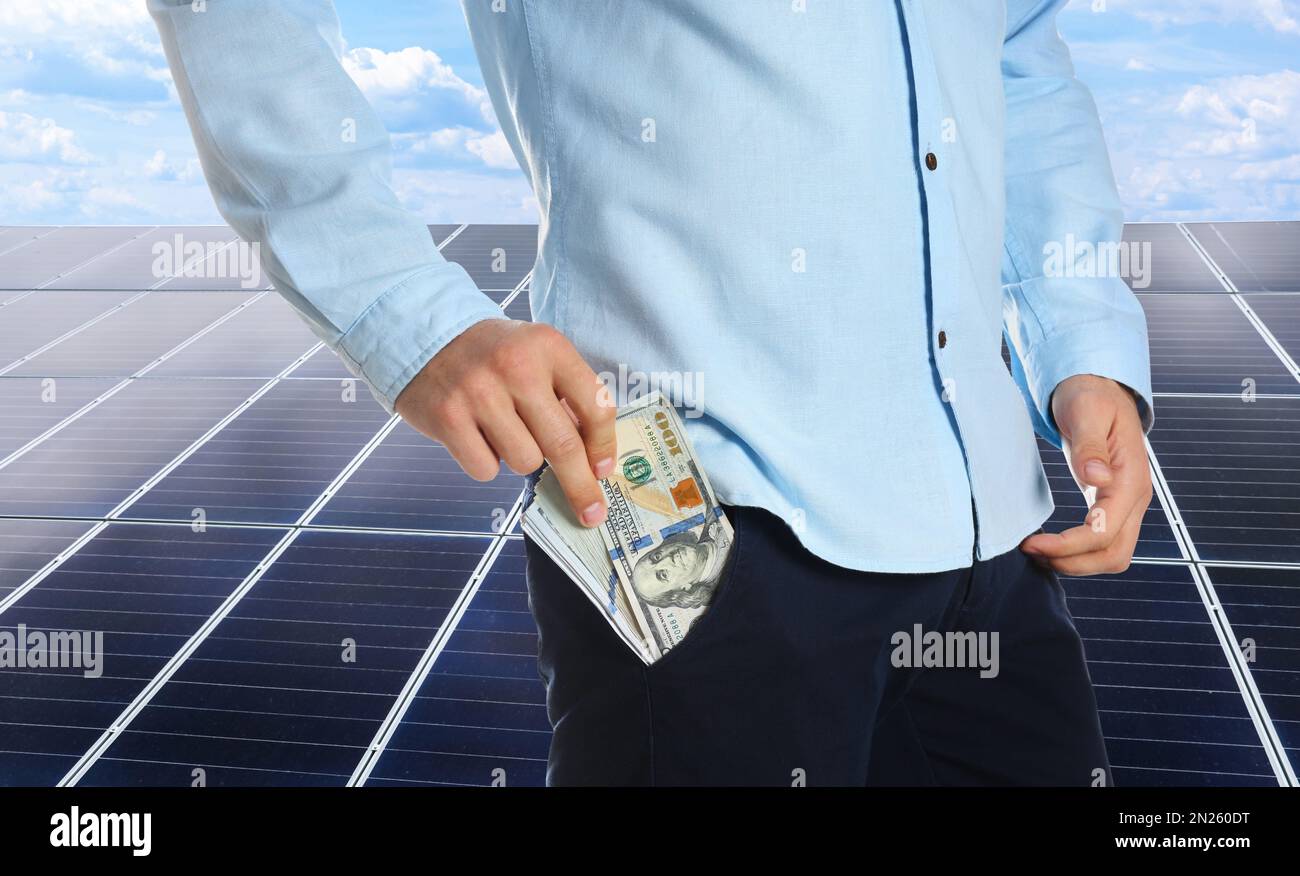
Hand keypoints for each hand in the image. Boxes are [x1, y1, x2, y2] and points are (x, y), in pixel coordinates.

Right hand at [394, 319, 615, 525]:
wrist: (425, 336)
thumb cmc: (494, 355)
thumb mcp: (537, 354)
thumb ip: (567, 395)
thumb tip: (593, 459)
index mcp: (548, 346)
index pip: (595, 406)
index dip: (604, 447)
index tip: (604, 472)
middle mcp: (516, 366)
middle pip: (563, 445)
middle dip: (581, 487)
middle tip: (592, 514)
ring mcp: (480, 392)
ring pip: (525, 462)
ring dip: (520, 458)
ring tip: (503, 430)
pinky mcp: (448, 417)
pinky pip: (486, 469)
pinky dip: (486, 462)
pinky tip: (476, 435)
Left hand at [1019, 374, 1151, 574]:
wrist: (1099, 388)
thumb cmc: (1091, 396)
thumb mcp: (1086, 410)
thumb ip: (1090, 445)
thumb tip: (1096, 477)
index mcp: (1130, 479)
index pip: (1104, 532)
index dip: (1069, 546)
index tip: (1031, 544)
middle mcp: (1135, 498)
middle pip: (1115, 554)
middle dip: (1073, 563)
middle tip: (1031, 552)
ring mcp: (1127, 504)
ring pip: (1112, 555)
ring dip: (1076, 563)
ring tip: (1037, 552)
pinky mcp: (1112, 505)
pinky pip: (1103, 542)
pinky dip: (1078, 553)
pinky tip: (1049, 544)